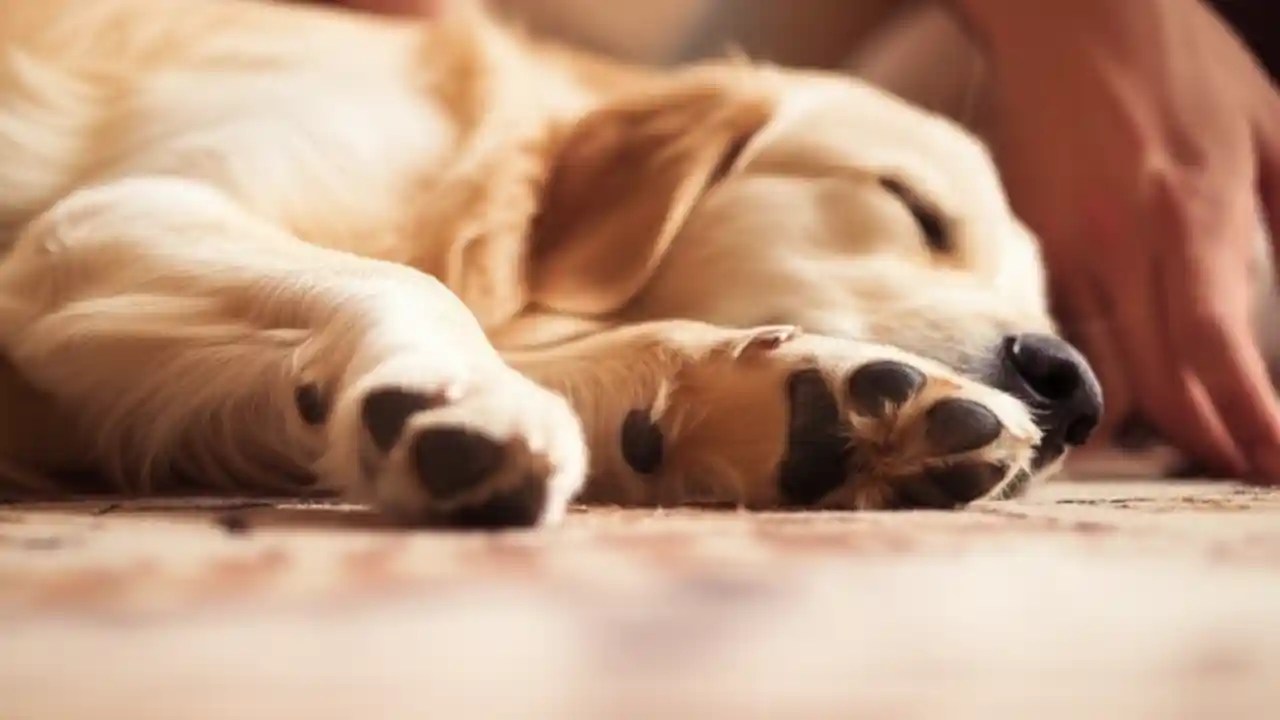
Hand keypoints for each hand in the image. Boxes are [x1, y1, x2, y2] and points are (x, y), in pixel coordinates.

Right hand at [962, 0, 1279, 479]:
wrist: (1067, 19)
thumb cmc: (1178, 62)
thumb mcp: (1273, 127)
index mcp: (1191, 210)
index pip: (1214, 345)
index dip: (1245, 419)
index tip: (1274, 465)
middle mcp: (1120, 243)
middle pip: (1157, 381)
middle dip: (1208, 441)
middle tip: (1249, 473)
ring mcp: (1066, 250)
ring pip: (1103, 374)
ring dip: (1155, 425)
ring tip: (1202, 445)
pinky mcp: (1035, 249)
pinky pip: (1069, 341)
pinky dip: (1105, 383)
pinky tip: (1138, 397)